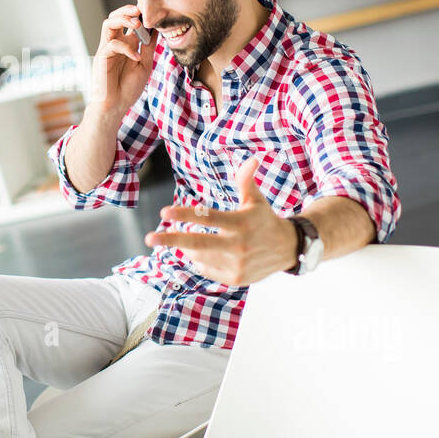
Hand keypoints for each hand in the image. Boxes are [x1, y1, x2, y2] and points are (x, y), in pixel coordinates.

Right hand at [88, 4, 154, 118]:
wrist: (116, 105)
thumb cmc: (128, 87)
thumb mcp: (145, 64)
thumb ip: (149, 48)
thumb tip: (157, 30)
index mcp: (125, 44)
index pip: (128, 21)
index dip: (137, 14)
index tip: (152, 12)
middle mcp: (115, 44)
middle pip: (115, 17)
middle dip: (127, 10)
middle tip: (140, 10)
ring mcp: (107, 49)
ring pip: (109, 24)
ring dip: (122, 19)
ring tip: (137, 23)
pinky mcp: (102, 57)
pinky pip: (112, 44)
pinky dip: (126, 48)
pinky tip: (136, 57)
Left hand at [144, 156, 298, 285]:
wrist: (288, 249)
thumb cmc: (265, 219)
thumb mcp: (256, 200)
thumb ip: (247, 180)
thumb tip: (252, 159)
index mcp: (241, 223)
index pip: (208, 218)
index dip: (185, 214)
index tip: (164, 212)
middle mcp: (238, 246)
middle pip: (198, 243)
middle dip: (171, 239)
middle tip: (150, 237)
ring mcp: (236, 265)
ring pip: (199, 257)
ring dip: (185, 248)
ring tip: (182, 240)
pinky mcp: (235, 279)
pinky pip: (206, 270)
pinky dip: (198, 261)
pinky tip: (200, 253)